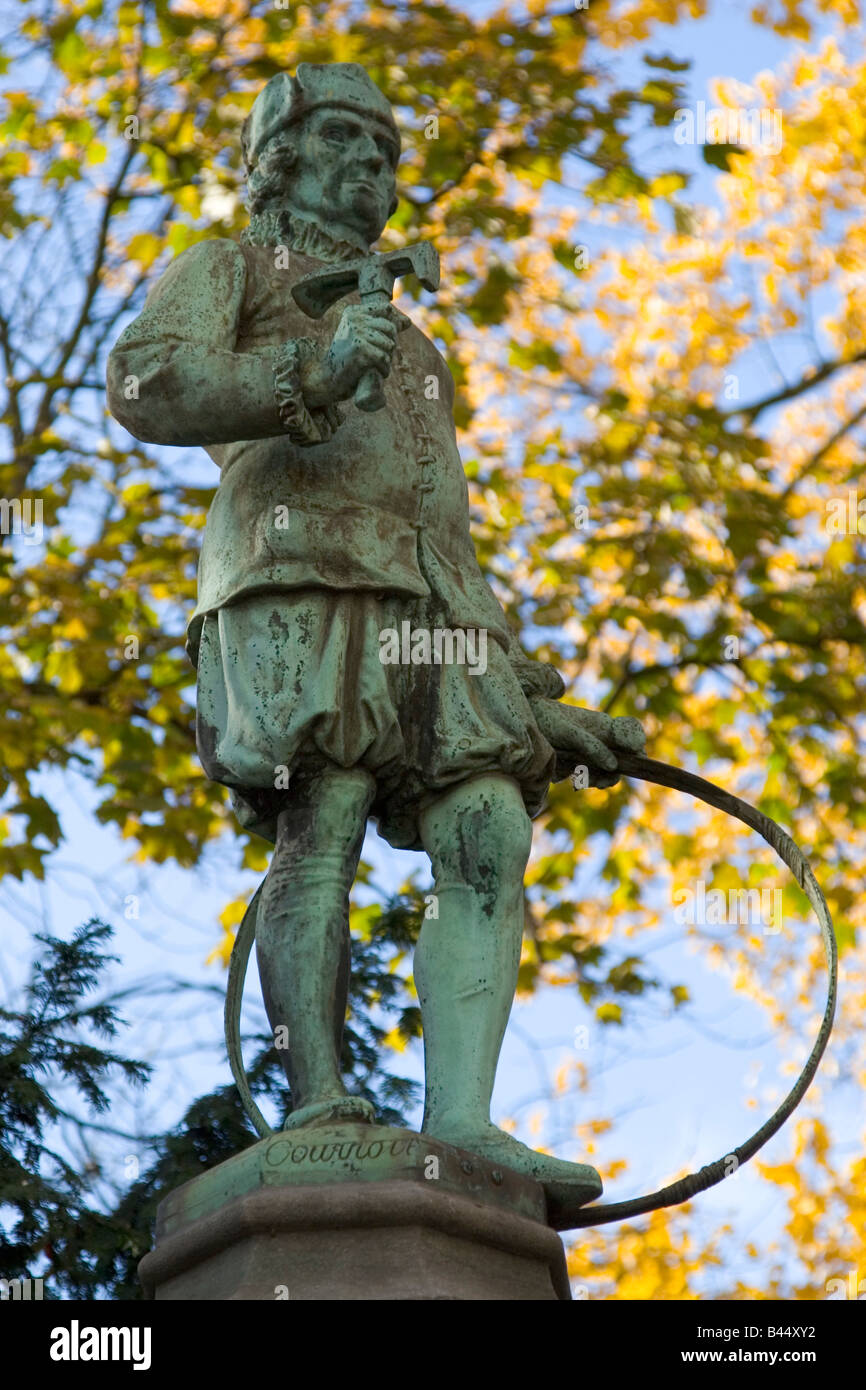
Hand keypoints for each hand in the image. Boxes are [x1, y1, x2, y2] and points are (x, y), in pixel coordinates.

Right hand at [302, 303, 407, 406]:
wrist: (328, 378)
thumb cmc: (348, 358)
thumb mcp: (363, 337)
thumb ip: (383, 326)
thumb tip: (407, 322)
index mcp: (353, 312)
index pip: (385, 309)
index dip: (392, 325)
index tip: (383, 340)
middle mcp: (354, 319)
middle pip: (390, 328)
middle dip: (389, 345)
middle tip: (378, 357)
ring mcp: (356, 334)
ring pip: (389, 344)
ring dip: (387, 359)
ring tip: (375, 365)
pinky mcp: (360, 350)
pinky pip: (384, 358)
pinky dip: (384, 368)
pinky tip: (376, 372)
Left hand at [531, 699, 645, 788]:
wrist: (522, 726)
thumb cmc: (548, 721)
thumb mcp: (570, 733)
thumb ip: (593, 747)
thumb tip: (614, 766)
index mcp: (605, 725)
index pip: (632, 732)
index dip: (638, 746)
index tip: (636, 760)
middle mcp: (601, 738)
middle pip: (621, 760)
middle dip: (613, 774)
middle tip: (600, 783)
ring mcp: (590, 751)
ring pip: (605, 771)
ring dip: (598, 779)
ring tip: (583, 781)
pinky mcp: (577, 762)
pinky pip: (588, 775)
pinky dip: (583, 779)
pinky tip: (573, 779)